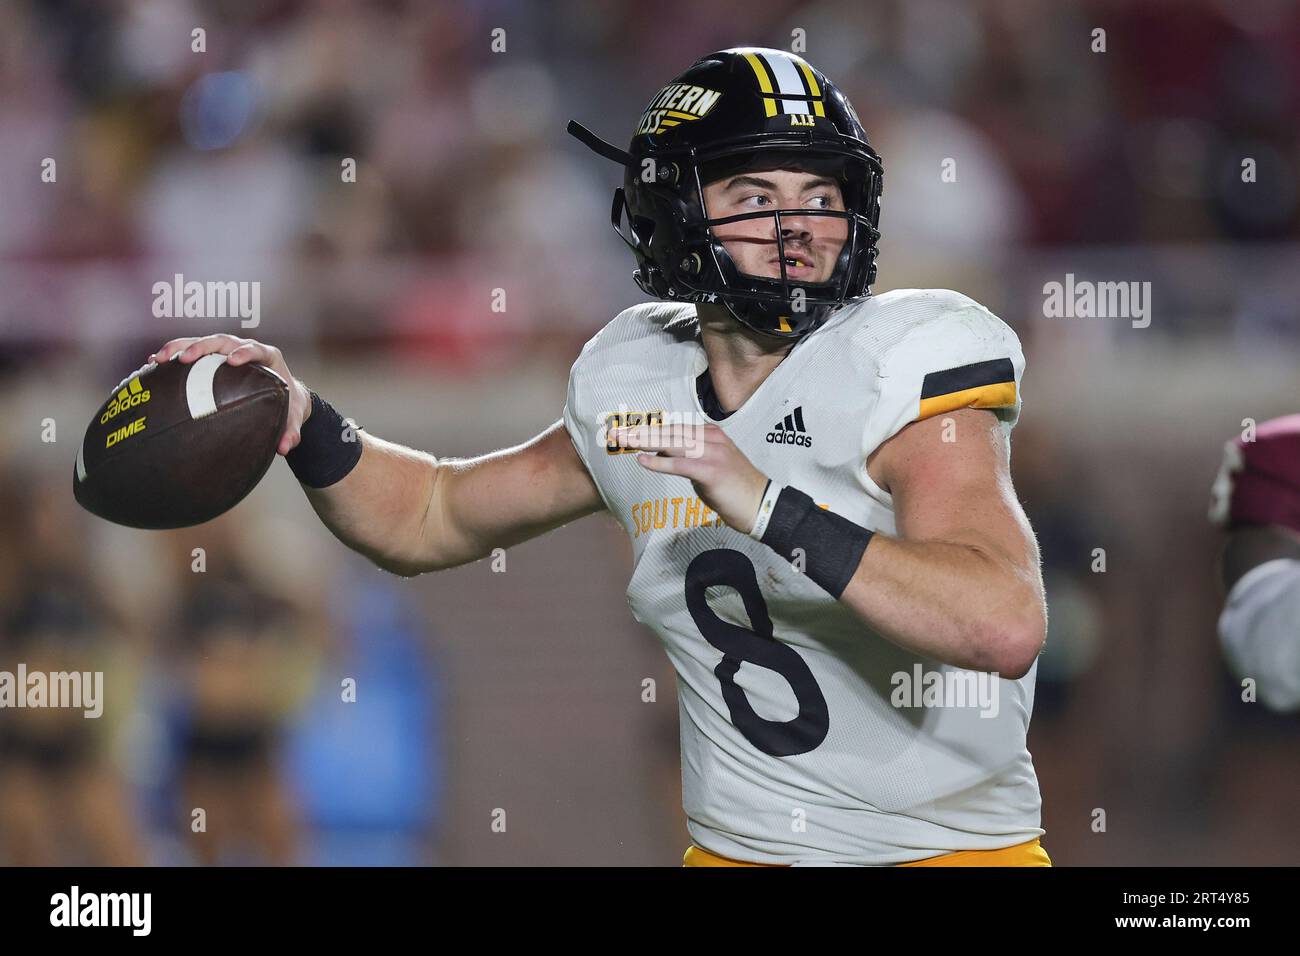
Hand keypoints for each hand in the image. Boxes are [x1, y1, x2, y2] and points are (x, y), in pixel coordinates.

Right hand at [149, 335, 310, 455]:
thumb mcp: (293, 417)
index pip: (255, 349)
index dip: (244, 352)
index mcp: (268, 357)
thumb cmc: (288, 402)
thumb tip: (284, 448)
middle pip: (222, 341)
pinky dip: (173, 356)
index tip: (231, 360)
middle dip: (203, 346)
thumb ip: (292, 432)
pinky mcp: (212, 358)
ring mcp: (227, 351)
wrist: (284, 394)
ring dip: (180, 347)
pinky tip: (154, 364)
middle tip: (185, 358)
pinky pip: (191, 352)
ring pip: (202, 343)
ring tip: (159, 359)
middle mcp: (245, 349)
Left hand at [614, 422, 768, 532]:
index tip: (626, 430)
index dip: (648, 429)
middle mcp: (711, 439)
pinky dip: (659, 463)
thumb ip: (689, 458)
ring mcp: (712, 453)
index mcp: (710, 434)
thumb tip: (666, 455)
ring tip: (622, 441)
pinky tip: (642, 460)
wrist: (761, 504)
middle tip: (615, 432)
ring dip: (644, 442)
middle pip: (669, 432)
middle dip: (640, 432)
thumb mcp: (710, 467)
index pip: (673, 428)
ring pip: (672, 443)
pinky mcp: (711, 470)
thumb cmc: (734, 490)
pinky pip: (680, 464)